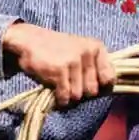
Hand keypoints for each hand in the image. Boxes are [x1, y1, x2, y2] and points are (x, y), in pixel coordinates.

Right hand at [1, 22, 115, 106]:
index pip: (109, 78)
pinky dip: (60, 99)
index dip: (101, 87)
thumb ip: (96, 64)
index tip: (90, 85)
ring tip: (62, 86)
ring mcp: (73, 61)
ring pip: (78, 95)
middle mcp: (87, 53)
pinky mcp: (59, 71)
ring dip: (69, 96)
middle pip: (93, 91)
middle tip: (71, 84)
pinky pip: (65, 96)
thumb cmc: (57, 48)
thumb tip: (108, 88)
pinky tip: (55, 91)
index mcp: (96, 47)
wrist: (29, 40)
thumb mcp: (81, 49)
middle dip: (82, 92)